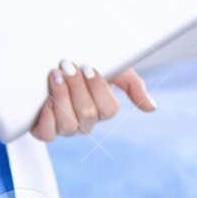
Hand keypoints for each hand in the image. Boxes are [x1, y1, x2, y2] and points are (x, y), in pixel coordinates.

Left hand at [32, 62, 156, 141]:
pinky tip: (46, 100)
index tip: (88, 67)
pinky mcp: (45, 130)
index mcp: (103, 111)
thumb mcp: (116, 70)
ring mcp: (65, 129)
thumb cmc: (88, 65)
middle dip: (77, 87)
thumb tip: (152, 108)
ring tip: (55, 76)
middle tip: (68, 65)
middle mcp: (86, 123)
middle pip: (88, 114)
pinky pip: (48, 134)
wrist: (57, 63)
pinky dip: (47, 118)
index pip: (109, 109)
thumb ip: (134, 86)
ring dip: (61, 97)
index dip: (98, 88)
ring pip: (68, 125)